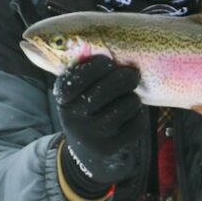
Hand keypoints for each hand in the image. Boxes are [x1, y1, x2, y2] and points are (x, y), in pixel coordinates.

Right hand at [54, 56, 147, 193]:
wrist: (87, 154)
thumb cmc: (86, 111)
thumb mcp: (77, 94)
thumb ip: (84, 72)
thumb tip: (99, 45)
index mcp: (63, 99)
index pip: (80, 75)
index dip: (98, 65)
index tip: (108, 62)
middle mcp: (74, 117)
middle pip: (109, 87)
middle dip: (126, 77)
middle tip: (132, 75)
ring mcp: (92, 135)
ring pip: (128, 103)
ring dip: (133, 98)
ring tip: (128, 99)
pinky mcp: (111, 148)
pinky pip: (137, 122)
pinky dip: (138, 116)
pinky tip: (130, 117)